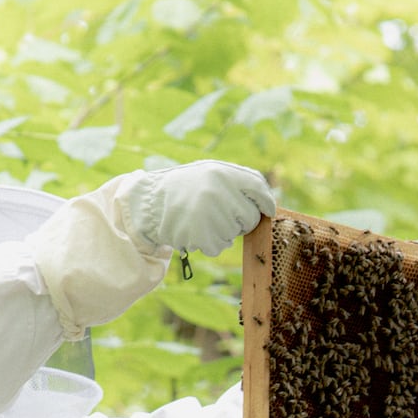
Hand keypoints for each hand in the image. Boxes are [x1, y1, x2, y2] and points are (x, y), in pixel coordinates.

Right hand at [121, 160, 275, 255]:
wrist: (148, 202)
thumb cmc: (185, 188)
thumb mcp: (210, 173)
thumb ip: (238, 182)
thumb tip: (269, 203)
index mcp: (222, 172)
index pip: (258, 187)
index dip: (266, 202)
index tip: (268, 211)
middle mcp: (218, 190)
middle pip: (250, 217)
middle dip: (241, 220)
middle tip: (220, 214)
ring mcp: (210, 213)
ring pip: (235, 234)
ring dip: (223, 232)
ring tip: (201, 219)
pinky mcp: (202, 234)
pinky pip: (220, 246)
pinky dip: (210, 243)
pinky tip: (195, 230)